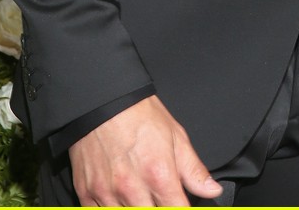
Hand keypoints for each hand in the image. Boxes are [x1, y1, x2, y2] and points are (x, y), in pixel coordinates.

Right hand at [68, 95, 222, 206]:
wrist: (102, 99)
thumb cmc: (138, 114)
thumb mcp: (175, 135)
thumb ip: (193, 169)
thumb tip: (212, 191)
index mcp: (158, 175)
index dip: (181, 209)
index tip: (178, 203)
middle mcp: (132, 189)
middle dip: (158, 208)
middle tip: (157, 196)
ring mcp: (107, 193)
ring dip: (134, 208)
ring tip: (138, 194)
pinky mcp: (86, 193)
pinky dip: (111, 208)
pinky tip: (118, 197)